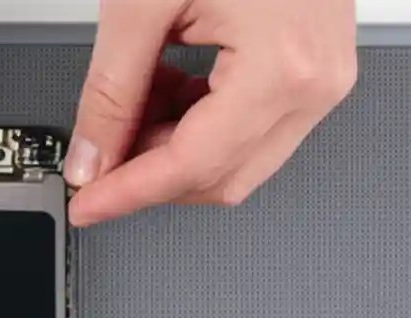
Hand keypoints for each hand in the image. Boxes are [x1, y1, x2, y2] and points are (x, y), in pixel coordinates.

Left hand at [65, 0, 357, 224]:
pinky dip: (200, 124)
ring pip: (238, 161)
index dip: (129, 194)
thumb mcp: (142, 2)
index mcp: (283, 65)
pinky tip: (165, 90)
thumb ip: (110, 92)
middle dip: (150, 175)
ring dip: (173, 150)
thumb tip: (90, 157)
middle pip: (221, 178)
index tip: (86, 204)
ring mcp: (324, 77)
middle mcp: (317, 82)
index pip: (193, 166)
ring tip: (131, 105)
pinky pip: (254, 127)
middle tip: (97, 156)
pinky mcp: (316, 68)